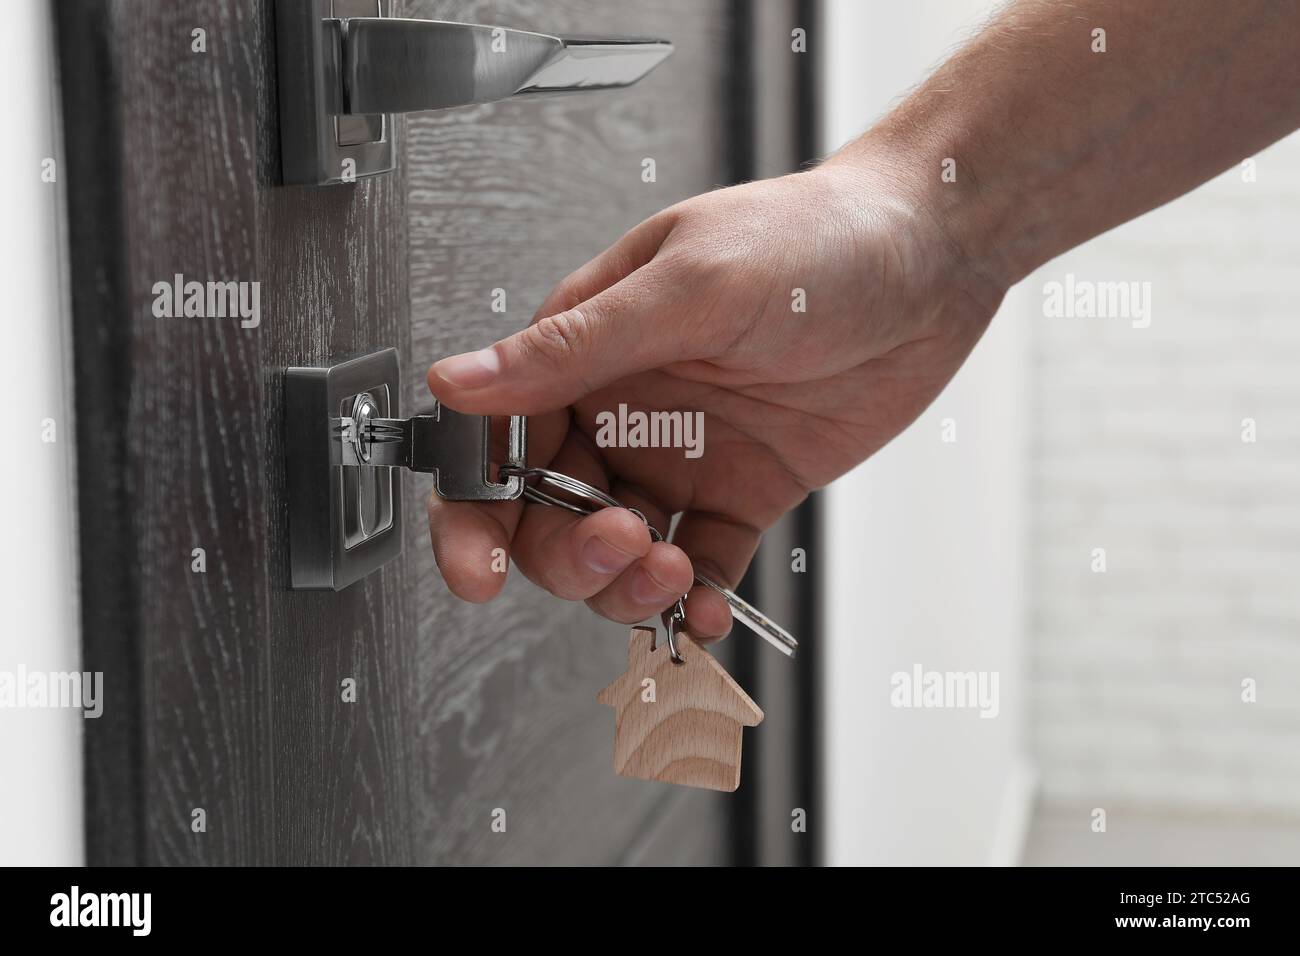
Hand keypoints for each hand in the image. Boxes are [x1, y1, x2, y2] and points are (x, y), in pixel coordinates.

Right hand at [425, 158, 1005, 640]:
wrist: (930, 256)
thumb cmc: (813, 239)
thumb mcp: (687, 286)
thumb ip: (573, 348)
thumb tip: (459, 381)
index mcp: (586, 349)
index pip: (496, 443)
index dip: (474, 513)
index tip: (480, 568)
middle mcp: (624, 407)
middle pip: (547, 516)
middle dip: (568, 553)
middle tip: (620, 544)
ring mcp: (681, 456)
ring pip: (618, 554)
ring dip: (628, 584)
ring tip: (671, 569)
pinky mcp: (741, 492)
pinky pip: (700, 565)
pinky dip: (693, 599)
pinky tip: (703, 605)